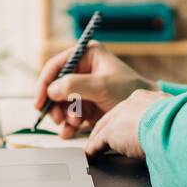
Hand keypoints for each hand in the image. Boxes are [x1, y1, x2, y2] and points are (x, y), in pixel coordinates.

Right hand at [33, 42, 157, 138]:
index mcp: (86, 55)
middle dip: (56, 104)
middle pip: (56, 86)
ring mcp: (84, 88)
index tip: (40, 101)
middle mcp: (83, 69)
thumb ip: (75, 85)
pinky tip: (70, 131)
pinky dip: (68, 124)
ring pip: (61, 102)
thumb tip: (52, 89)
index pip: (57, 66)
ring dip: (64, 115)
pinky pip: (69, 113)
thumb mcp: (102, 86)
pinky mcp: (86, 104)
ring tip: (74, 123)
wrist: (145, 111)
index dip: (45, 83)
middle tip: (59, 119)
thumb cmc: (130, 90)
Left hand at [85, 89, 171, 158]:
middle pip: (112, 116)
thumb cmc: (180, 124)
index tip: (124, 126)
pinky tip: (90, 155)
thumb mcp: (175, 118)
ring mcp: (119, 117)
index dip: (124, 119)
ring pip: (102, 128)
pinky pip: (97, 142)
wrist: (174, 126)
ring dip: (97, 138)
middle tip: (100, 137)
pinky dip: (93, 150)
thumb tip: (177, 130)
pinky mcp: (111, 132)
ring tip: (93, 147)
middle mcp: (130, 104)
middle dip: (107, 127)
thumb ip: (170, 123)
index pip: (129, 109)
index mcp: (147, 99)